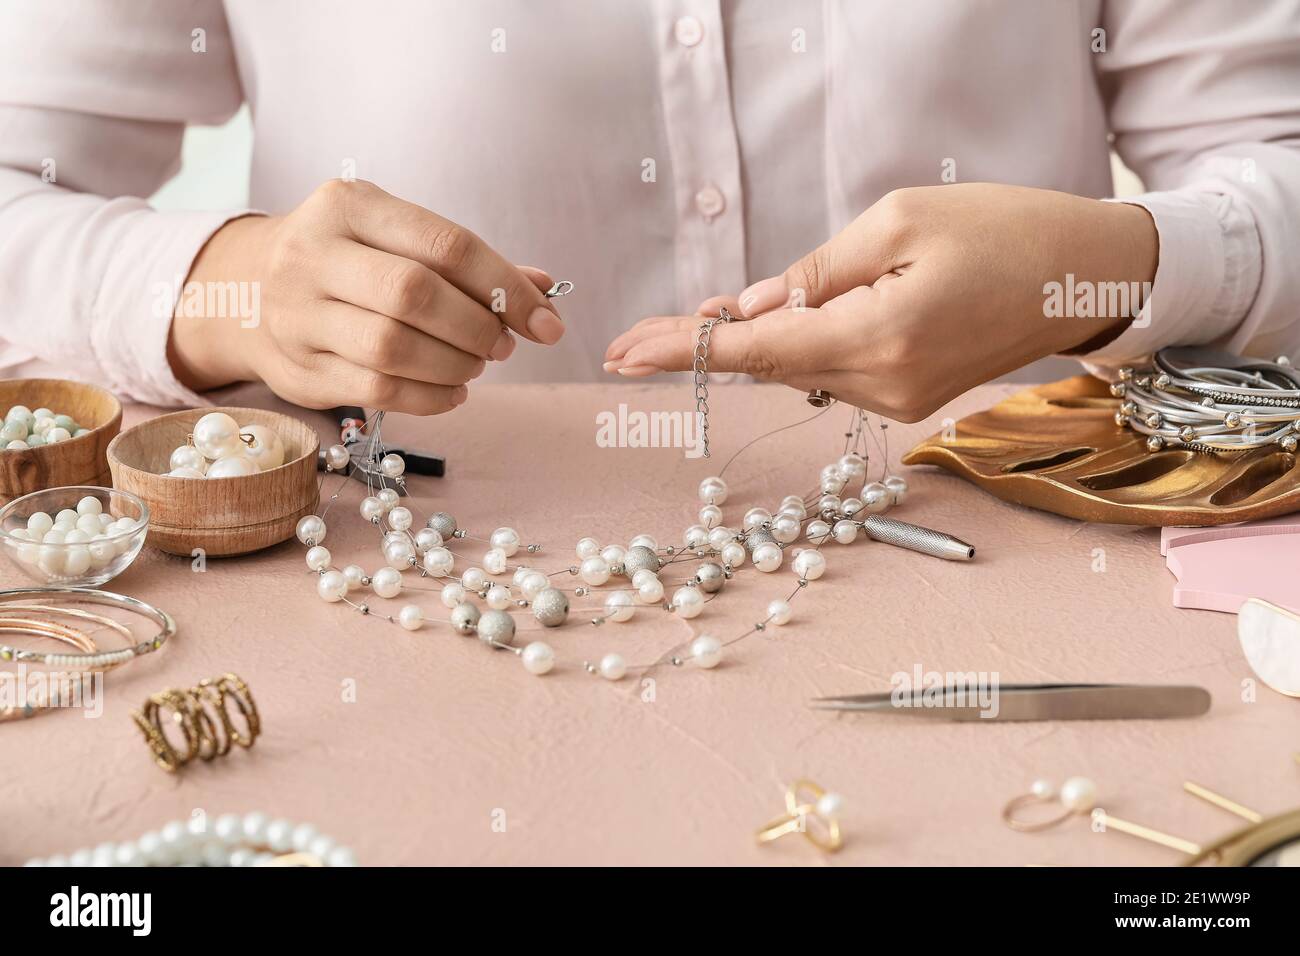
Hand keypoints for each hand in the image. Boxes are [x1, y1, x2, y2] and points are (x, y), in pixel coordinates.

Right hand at [168, 179, 565, 413]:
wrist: (243, 290)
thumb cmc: (346, 260)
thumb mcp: (397, 238)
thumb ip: (469, 263)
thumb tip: (546, 291)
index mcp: (349, 205)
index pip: (446, 244)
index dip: (507, 287)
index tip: (547, 323)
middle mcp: (313, 253)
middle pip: (415, 295)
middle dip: (477, 328)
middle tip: (501, 346)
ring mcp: (297, 313)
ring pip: (393, 348)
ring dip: (454, 365)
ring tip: (473, 365)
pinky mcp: (296, 367)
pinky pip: (377, 391)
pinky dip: (430, 398)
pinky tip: (452, 392)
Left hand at [604, 183, 1156, 420]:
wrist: (1086, 276)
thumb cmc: (1002, 229)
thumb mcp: (899, 221)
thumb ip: (815, 272)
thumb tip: (751, 309)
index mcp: (881, 335)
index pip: (759, 349)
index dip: (685, 351)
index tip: (624, 355)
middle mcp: (886, 384)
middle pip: (769, 368)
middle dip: (701, 349)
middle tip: (632, 340)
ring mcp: (900, 401)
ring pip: (799, 371)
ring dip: (750, 346)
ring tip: (693, 320)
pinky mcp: (910, 399)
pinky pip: (833, 373)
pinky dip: (796, 350)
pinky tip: (773, 325)